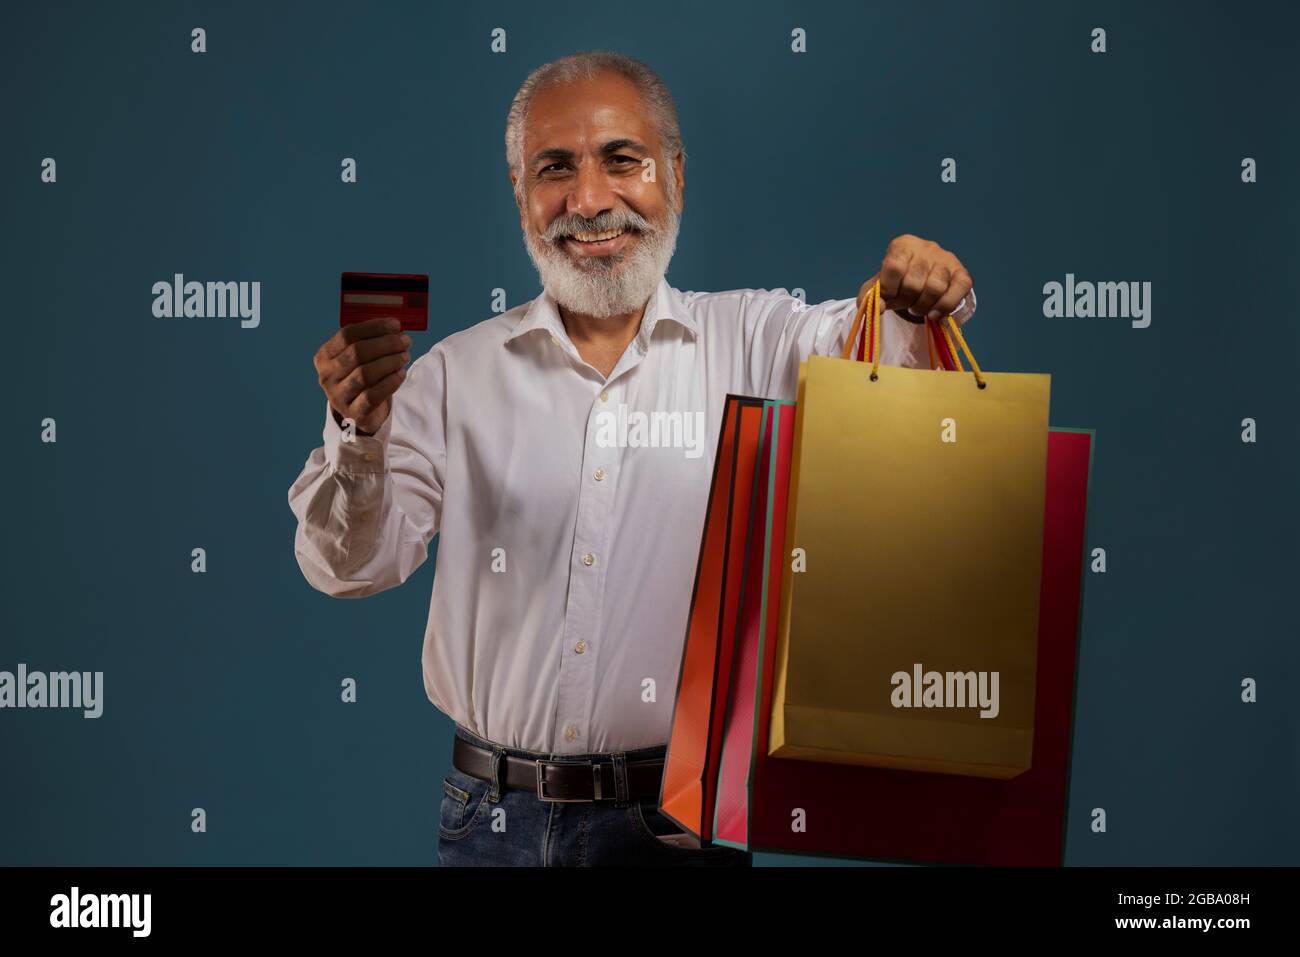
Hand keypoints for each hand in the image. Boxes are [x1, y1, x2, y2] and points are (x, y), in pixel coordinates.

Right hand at [314, 317, 410, 434]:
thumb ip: (371, 341)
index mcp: (325, 356)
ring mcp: (338, 396)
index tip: (396, 324)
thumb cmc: (361, 376)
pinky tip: (401, 374)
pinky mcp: (353, 413)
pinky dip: (390, 383)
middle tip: (405, 341)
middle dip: (386, 344)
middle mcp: (327, 376)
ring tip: (405, 356)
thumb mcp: (358, 358)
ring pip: (364, 374)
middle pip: (357, 353)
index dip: (373, 327)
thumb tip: (395, 329)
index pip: (347, 335)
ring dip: (390, 362)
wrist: (359, 411)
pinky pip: (372, 396)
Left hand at [861, 235, 972, 323]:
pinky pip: (956, 293)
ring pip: (935, 289)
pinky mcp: (963, 274)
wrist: (924, 282)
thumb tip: (878, 307)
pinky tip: (934, 314)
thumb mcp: (878, 286)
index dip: (889, 289)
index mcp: (903, 245)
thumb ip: (870, 296)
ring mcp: (947, 259)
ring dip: (922, 307)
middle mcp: (927, 247)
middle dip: (905, 301)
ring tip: (917, 308)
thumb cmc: (898, 283)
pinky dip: (944, 308)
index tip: (889, 297)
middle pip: (914, 283)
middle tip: (905, 304)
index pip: (894, 267)